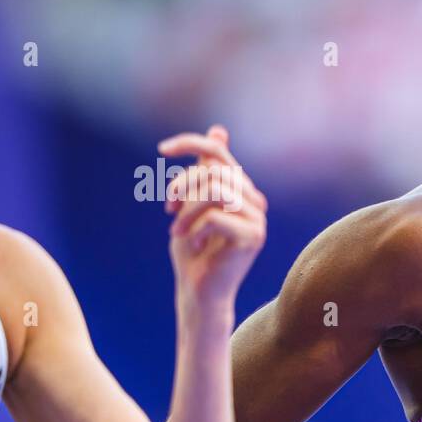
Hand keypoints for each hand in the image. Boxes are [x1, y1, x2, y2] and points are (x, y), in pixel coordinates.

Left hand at [158, 124, 266, 310]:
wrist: (199, 291)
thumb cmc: (193, 251)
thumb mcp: (192, 204)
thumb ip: (205, 171)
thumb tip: (220, 129)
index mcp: (242, 190)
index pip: (218, 152)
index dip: (190, 144)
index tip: (162, 150)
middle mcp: (255, 202)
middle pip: (214, 171)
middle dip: (183, 186)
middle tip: (169, 209)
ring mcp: (258, 220)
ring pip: (215, 191)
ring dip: (187, 210)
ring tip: (177, 230)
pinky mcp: (253, 238)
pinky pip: (216, 216)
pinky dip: (196, 228)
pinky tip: (194, 242)